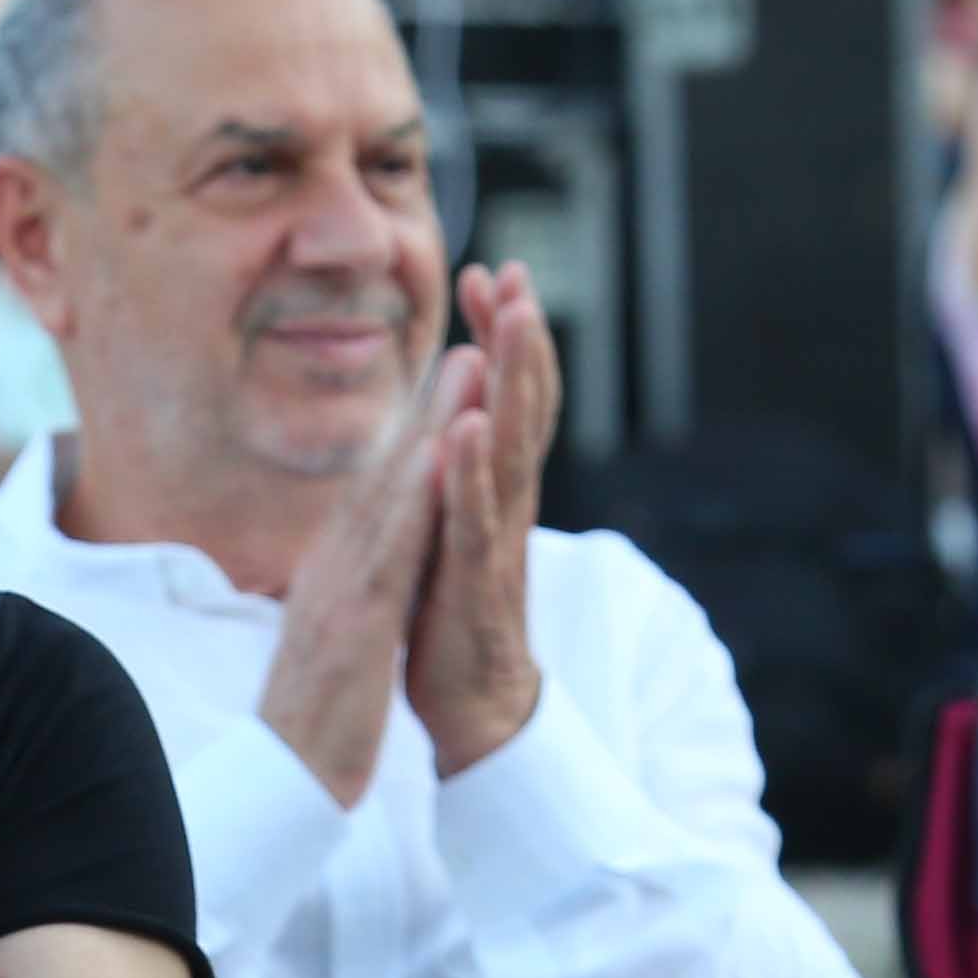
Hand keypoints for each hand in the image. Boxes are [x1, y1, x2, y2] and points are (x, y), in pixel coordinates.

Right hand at [259, 356, 450, 807]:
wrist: (284, 782)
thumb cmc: (313, 717)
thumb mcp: (334, 637)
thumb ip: (346, 591)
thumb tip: (357, 562)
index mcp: (337, 569)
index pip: (385, 489)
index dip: (421, 427)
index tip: (457, 373)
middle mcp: (336, 564)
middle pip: (390, 471)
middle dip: (434, 402)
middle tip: (476, 335)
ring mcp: (342, 588)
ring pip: (393, 495)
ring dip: (433, 427)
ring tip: (472, 365)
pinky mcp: (354, 624)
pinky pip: (392, 553)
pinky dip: (418, 502)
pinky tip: (445, 460)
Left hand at [407, 268, 550, 771]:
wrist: (474, 706)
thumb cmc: (457, 613)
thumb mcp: (456, 526)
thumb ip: (461, 468)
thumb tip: (456, 407)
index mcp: (498, 485)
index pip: (506, 394)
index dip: (503, 335)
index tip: (490, 272)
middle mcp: (507, 502)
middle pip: (521, 405)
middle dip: (521, 337)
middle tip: (516, 273)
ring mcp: (496, 538)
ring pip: (509, 447)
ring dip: (512, 382)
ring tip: (512, 323)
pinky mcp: (474, 581)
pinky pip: (473, 519)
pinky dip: (471, 471)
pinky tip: (465, 427)